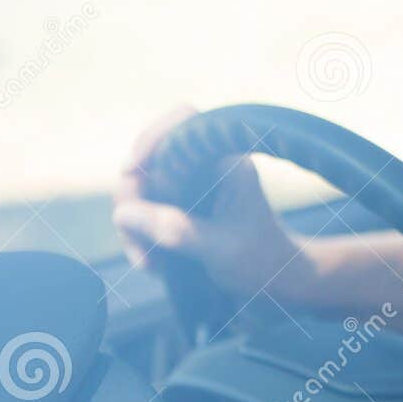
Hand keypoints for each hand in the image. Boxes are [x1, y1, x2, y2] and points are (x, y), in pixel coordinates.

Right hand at [112, 105, 307, 299]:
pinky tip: (155, 266)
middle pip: (147, 161)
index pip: (183, 120)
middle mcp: (205, 166)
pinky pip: (143, 212)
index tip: (132, 170)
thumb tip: (123, 213)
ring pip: (139, 190)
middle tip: (140, 241)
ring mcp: (189, 186)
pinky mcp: (179, 206)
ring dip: (135, 227)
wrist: (278, 280)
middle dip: (134, 202)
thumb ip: (176, 229)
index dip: (151, 139)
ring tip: (151, 264)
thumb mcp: (221, 248)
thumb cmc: (263, 260)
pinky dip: (141, 237)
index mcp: (225, 160)